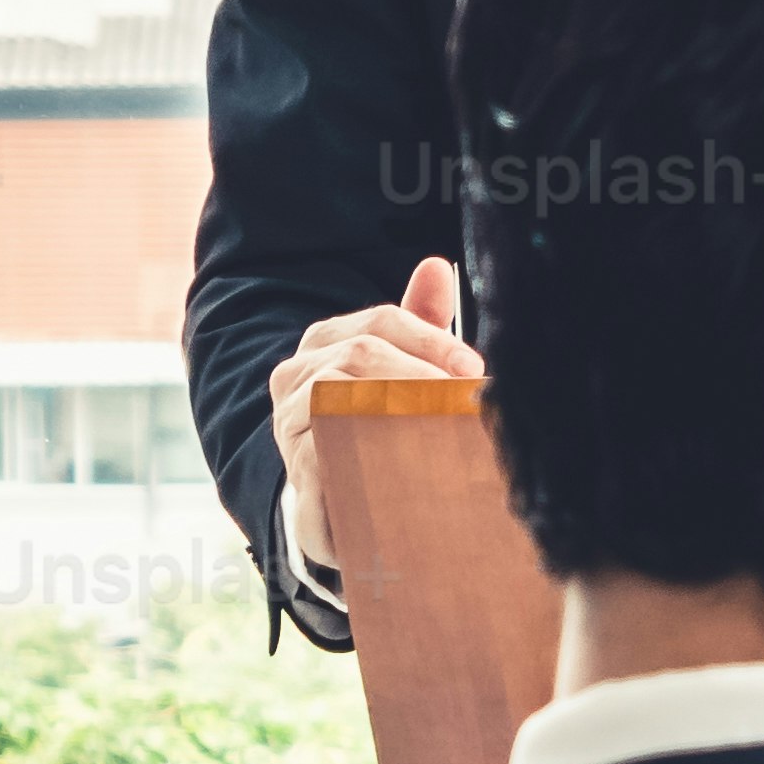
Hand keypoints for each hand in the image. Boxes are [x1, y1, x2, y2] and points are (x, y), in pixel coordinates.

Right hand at [267, 254, 479, 593]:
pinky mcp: (297, 468)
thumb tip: (436, 266)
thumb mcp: (401, 367)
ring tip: (446, 426)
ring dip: (401, 408)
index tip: (474, 367)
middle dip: (423, 373)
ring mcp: (289, 420)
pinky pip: (329, 450)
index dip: (431, 339)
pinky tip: (410, 460)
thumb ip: (419, 321)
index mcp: (325, 341)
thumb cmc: (376, 422)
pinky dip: (371, 450)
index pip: (379, 322)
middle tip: (467, 399)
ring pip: (341, 395)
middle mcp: (297, 373)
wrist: (342, 498)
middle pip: (362, 353)